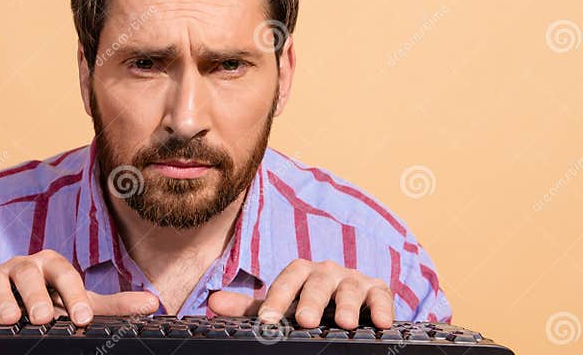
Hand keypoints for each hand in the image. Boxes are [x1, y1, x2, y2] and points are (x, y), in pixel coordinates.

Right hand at [0, 249, 158, 325]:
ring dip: (2, 300)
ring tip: (9, 320)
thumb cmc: (51, 300)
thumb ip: (114, 305)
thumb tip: (154, 304)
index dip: (75, 294)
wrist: (14, 300)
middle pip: (29, 273)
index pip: (66, 274)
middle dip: (35, 295)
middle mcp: (25, 265)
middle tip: (42, 318)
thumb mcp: (80, 302)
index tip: (82, 318)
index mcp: (53, 264)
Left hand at [208, 259, 392, 328]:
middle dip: (313, 301)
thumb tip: (213, 303)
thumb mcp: (282, 306)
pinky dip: (383, 307)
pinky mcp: (378, 290)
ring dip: (348, 305)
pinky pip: (381, 295)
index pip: (287, 279)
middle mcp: (327, 271)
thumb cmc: (310, 304)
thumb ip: (251, 307)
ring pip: (350, 287)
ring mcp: (353, 279)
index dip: (278, 298)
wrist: (349, 303)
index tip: (270, 322)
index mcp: (301, 272)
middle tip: (306, 320)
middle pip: (318, 281)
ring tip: (345, 323)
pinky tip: (382, 322)